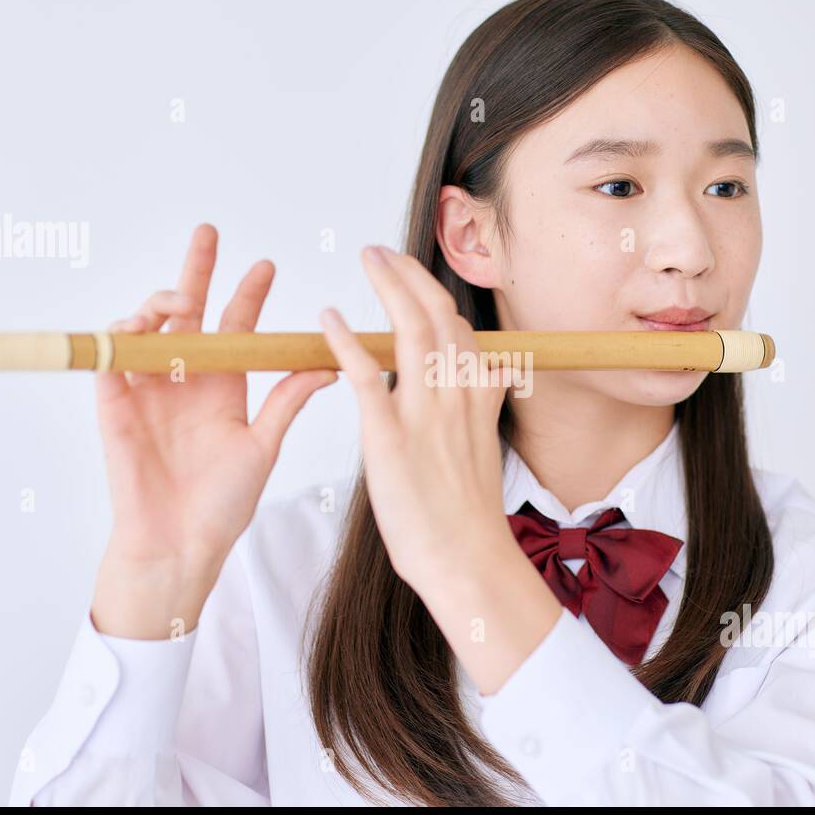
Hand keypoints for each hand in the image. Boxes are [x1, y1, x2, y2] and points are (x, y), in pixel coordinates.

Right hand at [91, 224, 336, 637]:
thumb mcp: (264, 446)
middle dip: (197, 269)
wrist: (180, 544)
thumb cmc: (223, 504)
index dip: (248, 293)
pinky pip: (112, 355)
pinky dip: (122, 332)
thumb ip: (287, 401)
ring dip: (161, 301)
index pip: (236, 326)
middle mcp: (185, 380)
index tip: (266, 264)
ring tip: (182, 297)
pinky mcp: (114, 404)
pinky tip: (142, 322)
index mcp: (224, 386)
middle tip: (209, 232)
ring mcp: (148, 389)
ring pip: (149, 325)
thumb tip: (328, 363)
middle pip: (189, 311)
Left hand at [317, 245, 522, 594]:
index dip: (434, 298)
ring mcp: (425, 413)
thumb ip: (478, 409)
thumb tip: (484, 382)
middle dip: (410, 276)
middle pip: (438, 315)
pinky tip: (329, 317)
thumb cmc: (468, 517)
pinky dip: (347, 341)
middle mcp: (456, 396)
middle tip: (381, 253)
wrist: (467, 561)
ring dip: (389, 286)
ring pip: (411, 330)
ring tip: (368, 259)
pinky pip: (367, 376)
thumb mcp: (484, 450)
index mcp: (477, 398)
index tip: (414, 280)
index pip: (460, 330)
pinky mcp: (390, 437)